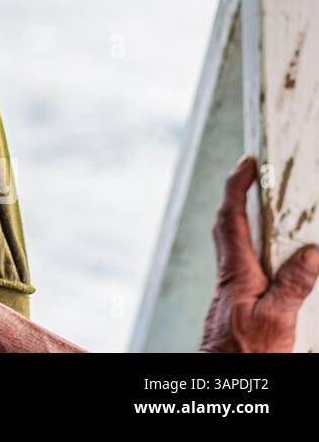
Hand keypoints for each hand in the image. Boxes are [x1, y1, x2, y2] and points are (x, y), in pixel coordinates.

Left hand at [200, 155, 318, 351]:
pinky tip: (272, 249)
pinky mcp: (237, 297)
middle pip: (228, 223)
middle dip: (239, 195)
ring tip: (269, 204)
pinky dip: (256, 245)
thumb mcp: (277, 318)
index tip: (247, 163)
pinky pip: (244, 260)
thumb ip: (292, 285)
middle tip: (256, 174)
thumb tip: (311, 253)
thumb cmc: (245, 351)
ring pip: (235, 242)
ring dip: (247, 218)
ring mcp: (231, 284)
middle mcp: (230, 272)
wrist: (227, 373)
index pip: (230, 218)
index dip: (236, 187)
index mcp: (236, 271)